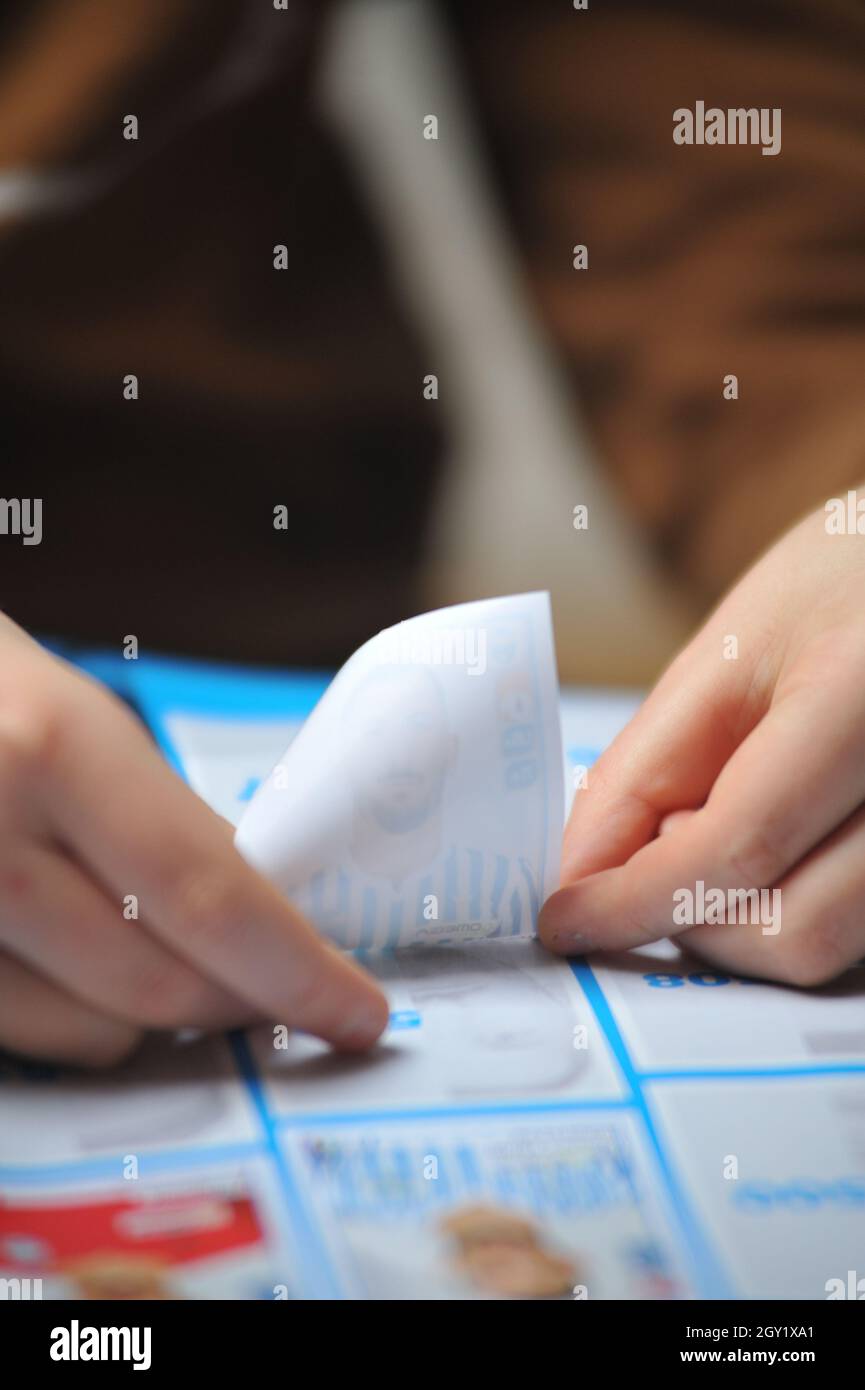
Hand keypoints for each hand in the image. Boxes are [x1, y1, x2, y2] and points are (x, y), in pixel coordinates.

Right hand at [0, 615, 387, 1064]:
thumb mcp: (65, 713)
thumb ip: (154, 814)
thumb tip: (259, 911)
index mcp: (48, 747)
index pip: (209, 894)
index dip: (298, 969)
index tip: (357, 1012)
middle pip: (155, 984)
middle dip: (236, 1002)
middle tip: (272, 993)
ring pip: (82, 1033)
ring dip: (140, 1011)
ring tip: (141, 949)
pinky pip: (13, 1036)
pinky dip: (61, 1014)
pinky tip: (63, 957)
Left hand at [540, 492, 864, 984]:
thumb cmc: (842, 581)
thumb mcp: (728, 648)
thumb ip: (646, 769)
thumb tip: (579, 876)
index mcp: (862, 699)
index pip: (740, 845)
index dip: (635, 899)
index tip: (566, 920)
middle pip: (794, 929)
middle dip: (687, 917)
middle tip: (649, 852)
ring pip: (828, 945)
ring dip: (738, 917)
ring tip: (721, 821)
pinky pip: (854, 926)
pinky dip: (787, 907)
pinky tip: (774, 839)